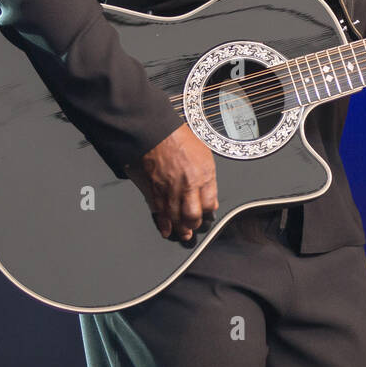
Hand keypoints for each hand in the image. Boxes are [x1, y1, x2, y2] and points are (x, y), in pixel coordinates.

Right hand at [125, 123, 218, 242]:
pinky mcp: (155, 190)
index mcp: (203, 175)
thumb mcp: (204, 154)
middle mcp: (188, 185)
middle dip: (194, 224)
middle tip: (194, 227)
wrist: (155, 132)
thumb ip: (209, 178)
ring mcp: (170, 189)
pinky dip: (163, 223)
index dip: (208, 212)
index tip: (207, 214)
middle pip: (193, 215)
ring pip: (176, 217)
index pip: (209, 204)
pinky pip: (160, 212)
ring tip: (183, 234)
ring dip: (180, 228)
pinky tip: (167, 230)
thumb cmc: (180, 138)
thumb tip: (210, 199)